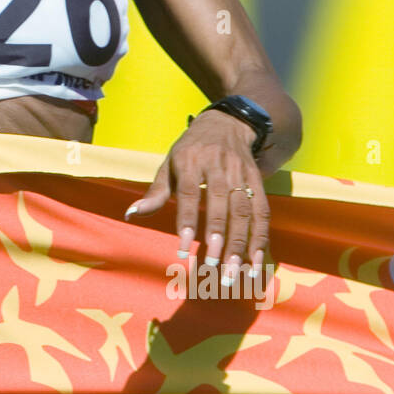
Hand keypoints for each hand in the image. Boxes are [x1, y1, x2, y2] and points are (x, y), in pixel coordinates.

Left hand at [123, 111, 269, 281]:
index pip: (188, 193)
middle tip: (215, 265)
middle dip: (220, 236)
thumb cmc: (190, 150)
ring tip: (236, 269)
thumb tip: (131, 214)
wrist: (227, 123)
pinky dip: (261, 236)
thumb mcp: (169, 165)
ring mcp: (240, 173)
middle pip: (221, 204)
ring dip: (242, 242)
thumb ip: (155, 193)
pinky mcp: (258, 180)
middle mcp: (218, 166)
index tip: (184, 249)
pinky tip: (257, 260)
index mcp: (190, 161)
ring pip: (244, 210)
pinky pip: (262, 211)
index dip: (187, 221)